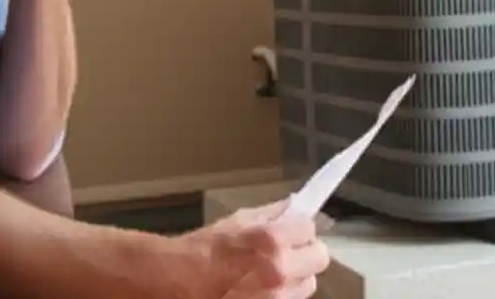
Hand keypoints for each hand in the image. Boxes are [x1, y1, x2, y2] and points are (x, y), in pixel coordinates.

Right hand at [176, 200, 329, 298]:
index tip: (291, 231)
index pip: (310, 228)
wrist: (175, 282)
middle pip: (319, 258)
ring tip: (268, 273)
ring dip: (294, 277)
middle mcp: (279, 271)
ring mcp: (275, 298)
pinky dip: (281, 295)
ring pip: (307, 285)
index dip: (299, 228)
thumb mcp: (236, 221)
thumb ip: (270, 213)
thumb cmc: (201, 249)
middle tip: (286, 253)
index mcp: (272, 241)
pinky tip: (260, 289)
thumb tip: (294, 206)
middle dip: (304, 253)